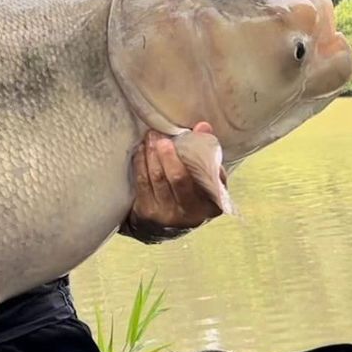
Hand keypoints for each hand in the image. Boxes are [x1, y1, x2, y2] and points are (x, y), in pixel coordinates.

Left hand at [122, 122, 224, 243]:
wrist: (166, 225)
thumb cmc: (191, 195)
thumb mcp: (206, 181)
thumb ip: (207, 154)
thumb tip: (203, 126)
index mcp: (211, 206)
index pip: (205, 179)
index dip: (196, 156)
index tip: (186, 136)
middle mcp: (190, 214)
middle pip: (177, 179)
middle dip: (168, 155)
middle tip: (161, 137)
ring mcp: (166, 215)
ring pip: (157, 178)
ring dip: (152, 154)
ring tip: (150, 138)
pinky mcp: (146, 212)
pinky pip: (142, 182)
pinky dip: (141, 162)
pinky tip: (141, 150)